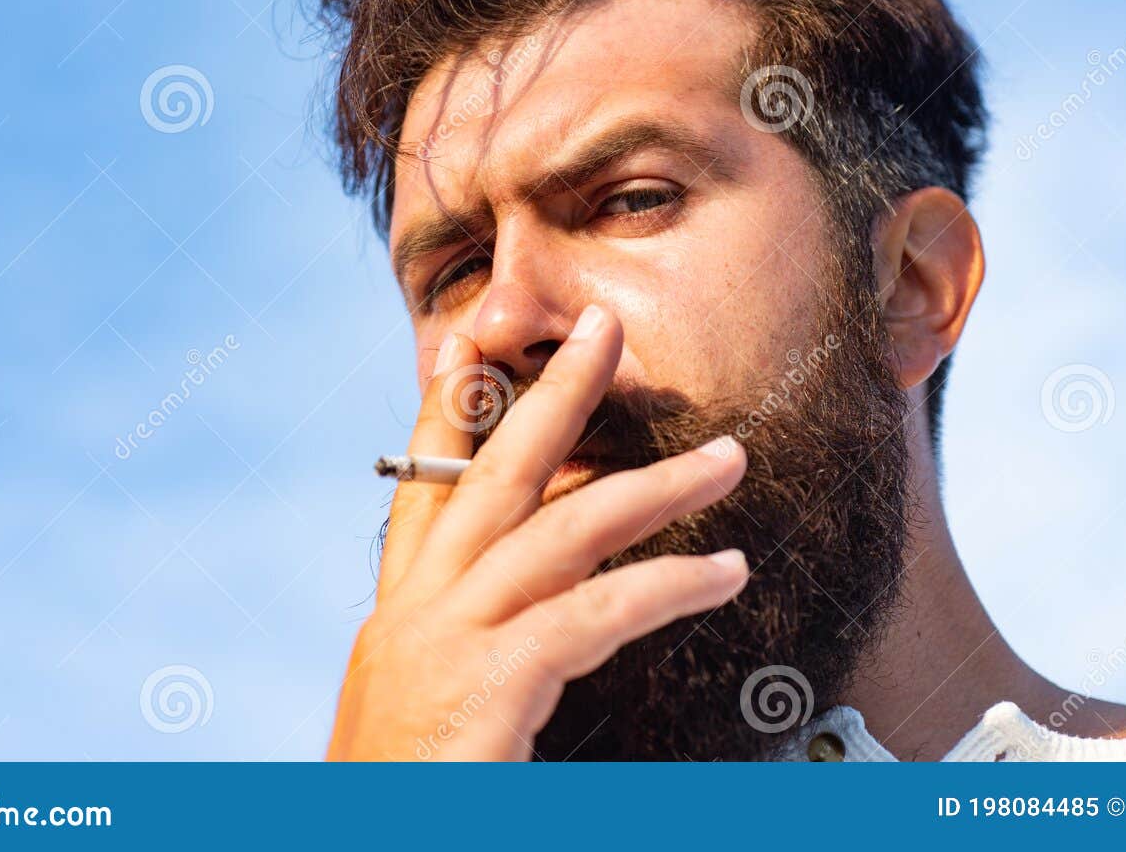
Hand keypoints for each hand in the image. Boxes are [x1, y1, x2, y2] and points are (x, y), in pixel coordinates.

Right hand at [326, 304, 748, 759]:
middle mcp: (409, 616)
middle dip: (553, 393)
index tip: (471, 339)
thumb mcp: (432, 720)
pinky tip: (726, 572)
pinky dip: (667, 584)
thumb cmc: (410, 799)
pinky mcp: (482, 684)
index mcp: (396, 623)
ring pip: (560, 530)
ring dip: (652, 485)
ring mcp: (439, 644)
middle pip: (492, 476)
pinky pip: (594, 611)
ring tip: (729, 459)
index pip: (425, 490)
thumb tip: (553, 615)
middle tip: (605, 326)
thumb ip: (479, 660)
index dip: (445, 410)